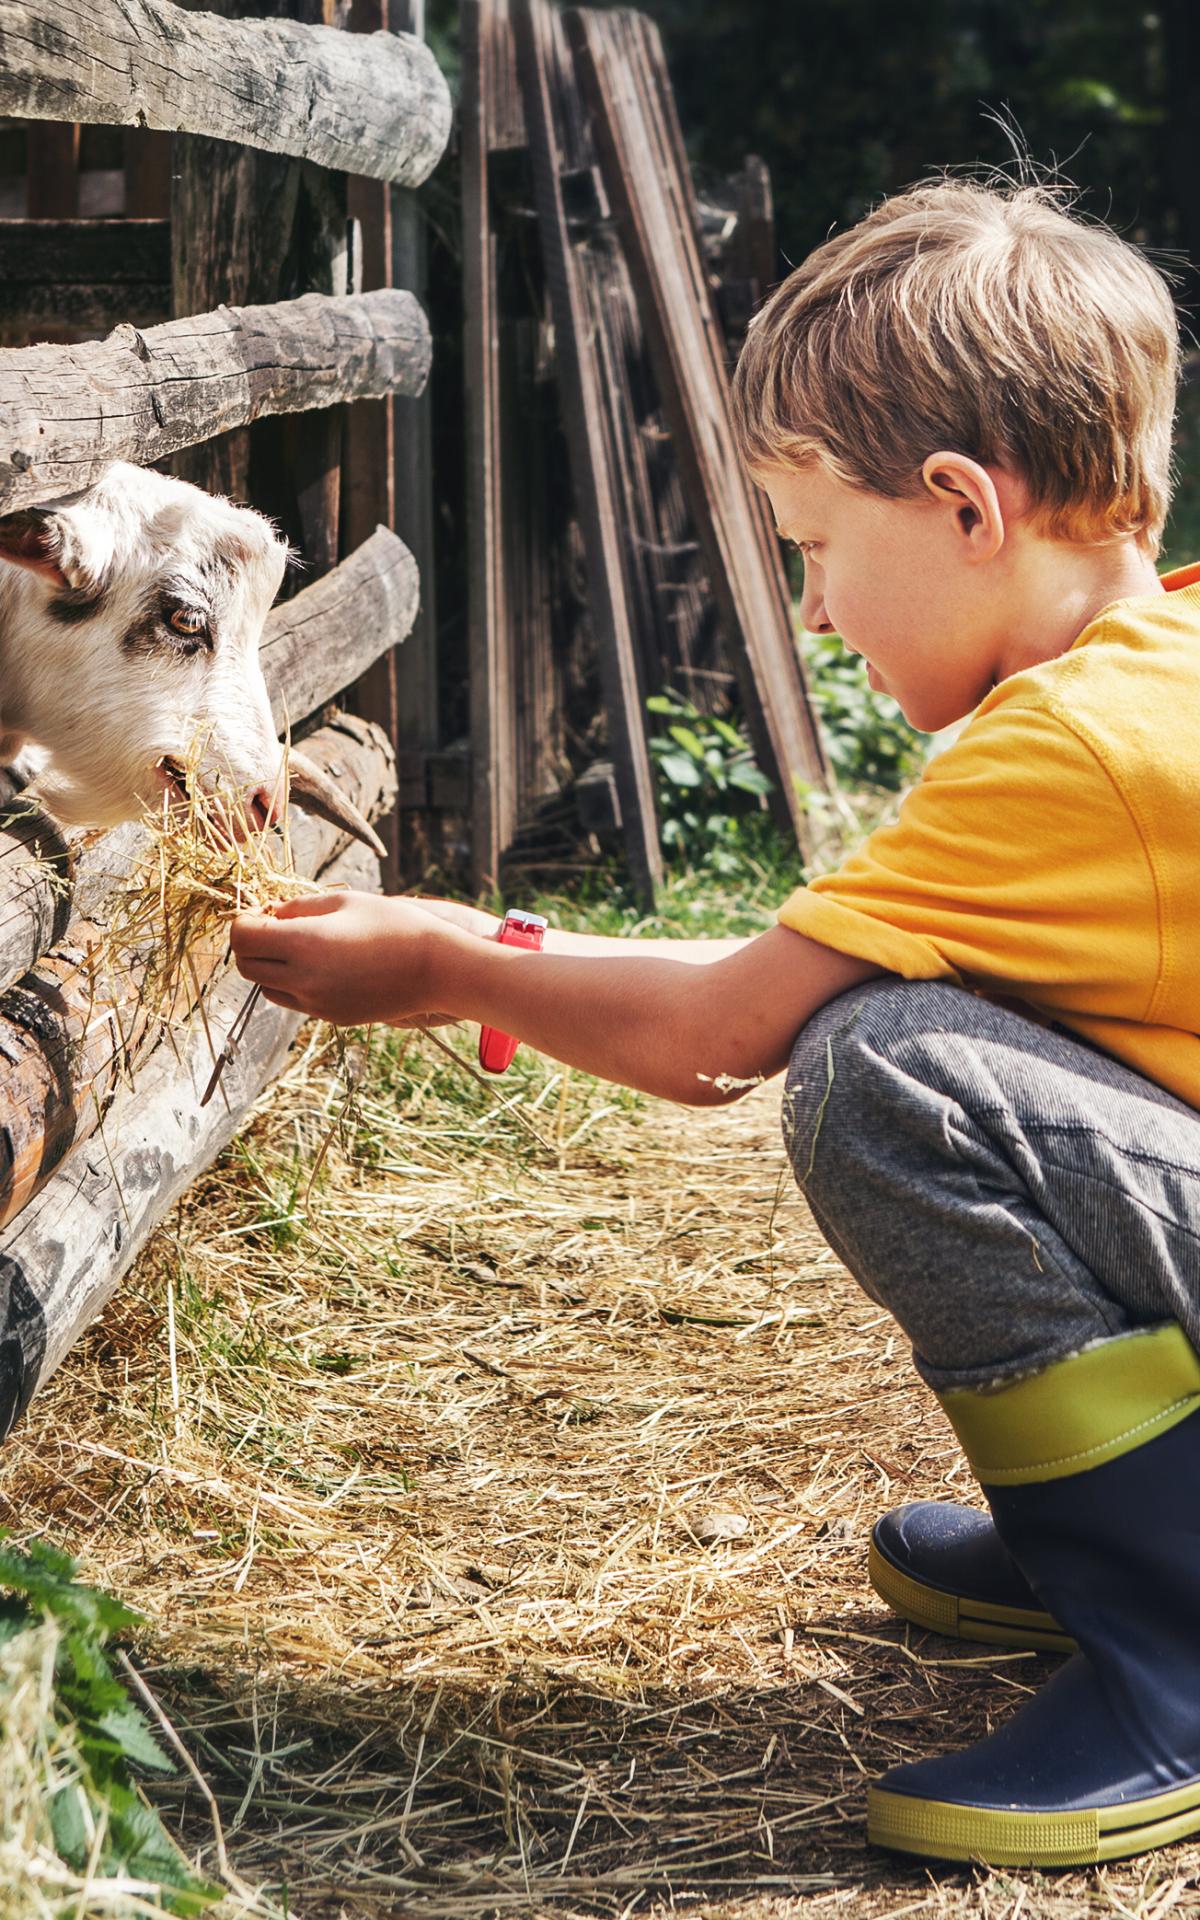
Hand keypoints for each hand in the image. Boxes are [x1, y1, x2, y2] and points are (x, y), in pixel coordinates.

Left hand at [230, 888, 460, 1025]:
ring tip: (299, 947)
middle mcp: (302, 979)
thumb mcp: (344, 900)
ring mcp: (315, 1004)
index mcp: (303, 943)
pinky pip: (294, 1001)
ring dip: (269, 967)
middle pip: (246, 966)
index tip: (261, 911)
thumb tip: (270, 914)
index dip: (244, 921)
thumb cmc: (395, 924)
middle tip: (275, 926)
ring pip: (266, 987)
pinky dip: (293, 983)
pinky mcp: (330, 1017)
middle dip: (251, 945)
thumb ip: (298, 906)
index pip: (241, 937)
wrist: (437, 969)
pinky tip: (322, 965)